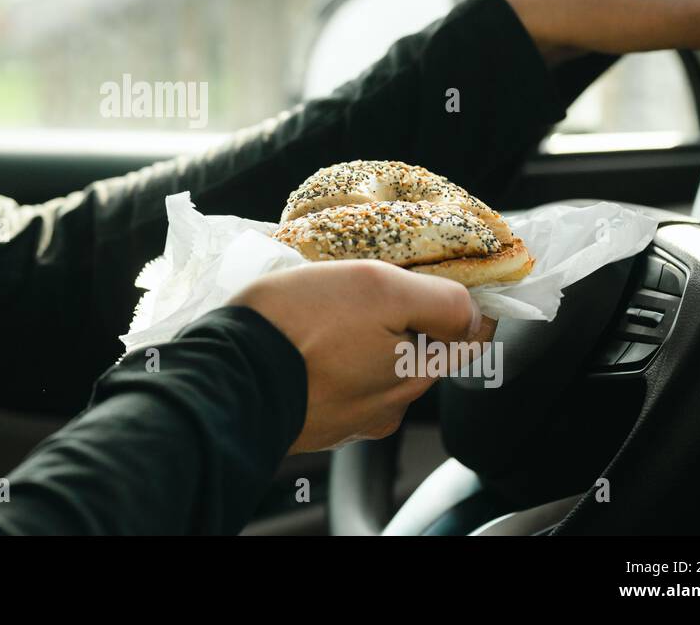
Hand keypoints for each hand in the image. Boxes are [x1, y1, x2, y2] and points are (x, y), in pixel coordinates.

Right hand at [232, 259, 495, 452]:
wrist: (225, 373)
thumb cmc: (301, 325)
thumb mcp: (378, 287)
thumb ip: (438, 301)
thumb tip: (473, 314)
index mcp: (413, 375)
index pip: (466, 338)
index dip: (461, 304)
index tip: (439, 277)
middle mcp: (388, 408)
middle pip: (416, 353)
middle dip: (402, 320)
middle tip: (367, 287)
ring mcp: (347, 420)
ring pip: (372, 369)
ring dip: (361, 341)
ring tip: (325, 311)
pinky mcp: (309, 423)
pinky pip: (334, 384)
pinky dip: (328, 361)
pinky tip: (304, 341)